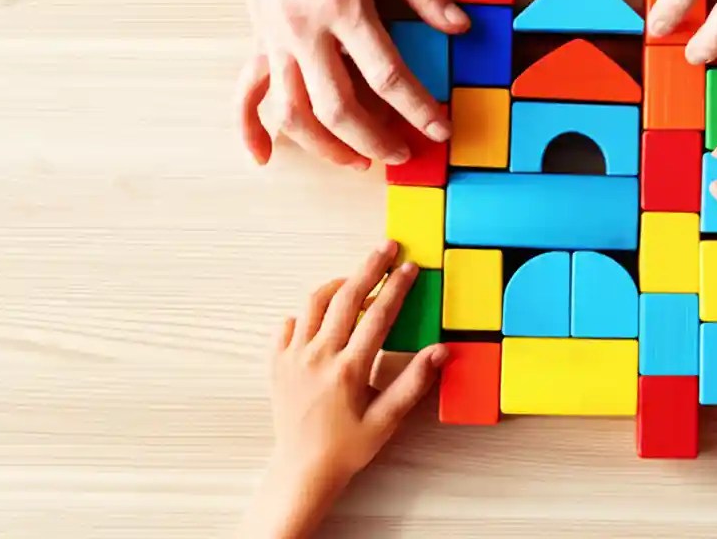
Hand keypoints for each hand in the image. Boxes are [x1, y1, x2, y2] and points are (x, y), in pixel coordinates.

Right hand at [236, 0, 467, 168]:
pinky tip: (265, 156)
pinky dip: (250, 129)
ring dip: (325, 146)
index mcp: (343, 7)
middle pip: (337, 107)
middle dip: (373, 140)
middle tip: (402, 154)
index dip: (416, 108)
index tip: (440, 129)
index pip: (385, 74)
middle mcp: (305, 32)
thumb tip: (460, 26)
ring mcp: (276, 41)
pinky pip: (246, 94)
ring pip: (294, 112)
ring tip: (357, 160)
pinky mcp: (258, 42)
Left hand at [241, 241, 446, 537]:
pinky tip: (322, 316)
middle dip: (369, 267)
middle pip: (346, 297)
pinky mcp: (276, 362)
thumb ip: (413, 382)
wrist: (302, 469)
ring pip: (314, 303)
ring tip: (357, 278)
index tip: (410, 266)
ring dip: (338, 284)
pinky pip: (289, 324)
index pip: (378, 315)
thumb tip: (440, 351)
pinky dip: (307, 313)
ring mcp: (293, 357)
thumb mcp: (387, 420)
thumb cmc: (348, 447)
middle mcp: (318, 356)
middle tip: (387, 247)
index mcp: (348, 369)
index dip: (397, 287)